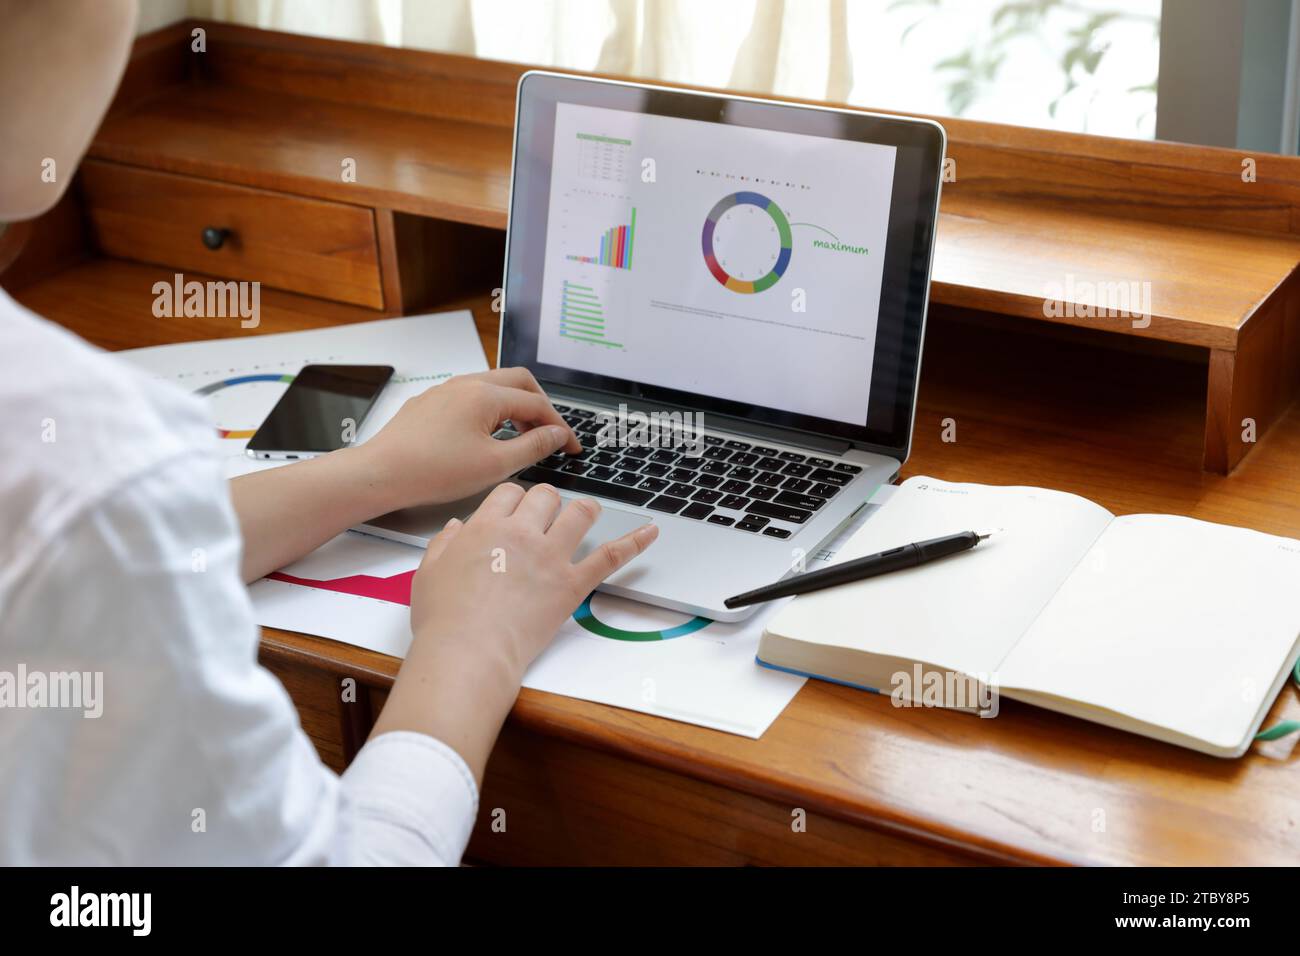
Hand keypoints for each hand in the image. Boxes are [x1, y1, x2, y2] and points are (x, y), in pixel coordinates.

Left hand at [358, 367, 581, 512]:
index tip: (571, 447)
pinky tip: (486, 435)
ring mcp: (445, 390)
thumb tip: (556, 435)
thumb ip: (533, 447)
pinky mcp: (430, 403)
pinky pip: (470, 396)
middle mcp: (466, 384)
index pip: (537, 403)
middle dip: (541, 405)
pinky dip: (490, 409)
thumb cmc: (433, 471)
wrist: (381, 474)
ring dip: (515, 405)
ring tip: (522, 435)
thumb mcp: (495, 465)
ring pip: (493, 386)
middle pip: (519, 381)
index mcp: (485, 394)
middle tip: (551, 432)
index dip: (559, 426)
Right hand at [371, 482, 657, 783]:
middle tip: (547, 517)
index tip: (515, 511)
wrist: (467, 652)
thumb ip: (444, 543)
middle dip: (548, 502)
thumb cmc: (444, 619)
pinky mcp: (572, 584)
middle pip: (546, 496)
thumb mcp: (428, 572)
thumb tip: (458, 527)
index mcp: (486, 526)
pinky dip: (635, 541)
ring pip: (580, 513)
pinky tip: (651, 531)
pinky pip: (611, 556)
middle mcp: (523, 533)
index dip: (515, 500)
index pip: (510, 493)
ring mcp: (551, 557)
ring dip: (585, 510)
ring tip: (588, 513)